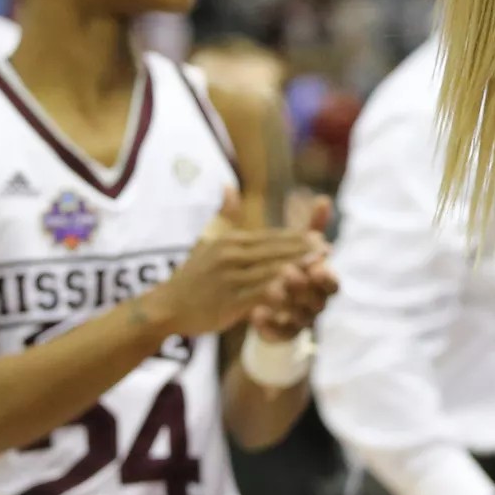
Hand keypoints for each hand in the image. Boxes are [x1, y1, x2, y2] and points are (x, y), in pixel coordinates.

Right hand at [147, 188, 321, 338]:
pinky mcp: (229, 302)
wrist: (165, 307)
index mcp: (230, 241)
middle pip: (276, 251)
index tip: (320, 236)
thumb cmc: (192, 276)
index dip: (297, 237)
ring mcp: (230, 279)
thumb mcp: (207, 241)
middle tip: (329, 250)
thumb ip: (225, 216)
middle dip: (305, 250)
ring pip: (272, 271)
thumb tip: (228, 187)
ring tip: (321, 268)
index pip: (271, 236)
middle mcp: (231, 256)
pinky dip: (282, 292)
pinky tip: (299, 292)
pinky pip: (261, 295)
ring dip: (300, 269)